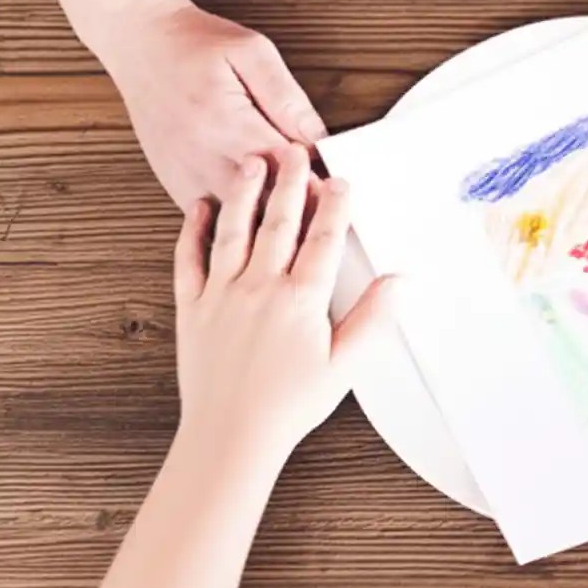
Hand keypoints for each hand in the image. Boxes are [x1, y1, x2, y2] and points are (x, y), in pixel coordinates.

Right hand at [96, 0, 326, 209]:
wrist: (139, 42)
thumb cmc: (195, 44)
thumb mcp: (252, 53)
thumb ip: (288, 98)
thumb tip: (320, 138)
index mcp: (226, 122)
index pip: (286, 167)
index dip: (318, 179)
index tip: (341, 190)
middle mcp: (202, 156)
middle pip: (264, 202)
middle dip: (300, 207)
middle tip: (328, 211)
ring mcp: (185, 176)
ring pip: (238, 220)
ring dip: (270, 219)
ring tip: (300, 218)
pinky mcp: (175, 185)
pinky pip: (214, 220)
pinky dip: (240, 222)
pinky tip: (262, 219)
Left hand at [173, 145, 394, 452]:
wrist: (230, 435)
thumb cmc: (288, 406)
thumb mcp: (344, 366)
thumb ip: (372, 319)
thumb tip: (398, 284)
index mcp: (300, 301)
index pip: (323, 240)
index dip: (335, 206)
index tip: (341, 182)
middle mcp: (259, 288)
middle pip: (279, 223)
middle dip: (291, 182)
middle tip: (296, 151)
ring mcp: (222, 295)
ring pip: (233, 231)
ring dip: (244, 193)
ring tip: (252, 163)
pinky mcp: (192, 308)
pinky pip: (189, 259)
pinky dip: (192, 230)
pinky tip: (200, 208)